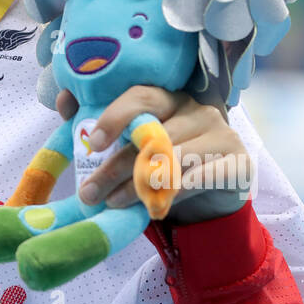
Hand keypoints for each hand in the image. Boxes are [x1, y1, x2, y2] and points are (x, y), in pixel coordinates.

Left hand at [62, 86, 252, 224]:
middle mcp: (199, 110)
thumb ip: (101, 125)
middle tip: (89, 191)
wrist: (211, 206)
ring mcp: (223, 134)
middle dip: (115, 164)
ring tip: (112, 203)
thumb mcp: (133, 148)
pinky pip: (199, 178)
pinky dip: (170, 194)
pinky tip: (149, 208)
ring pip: (173, 158)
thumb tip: (65, 100)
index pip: (142, 95)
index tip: (92, 142)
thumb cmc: (165, 169)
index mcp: (170, 98)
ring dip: (136, 185)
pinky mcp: (239, 163)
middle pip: (153, 132)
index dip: (115, 116)